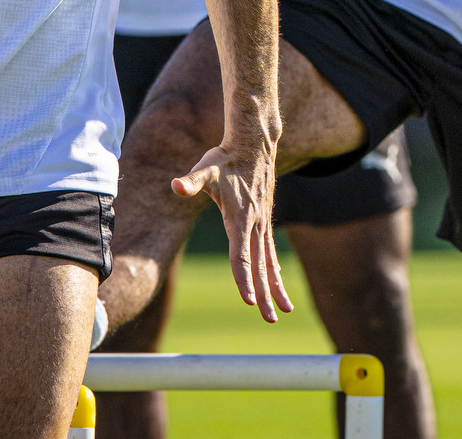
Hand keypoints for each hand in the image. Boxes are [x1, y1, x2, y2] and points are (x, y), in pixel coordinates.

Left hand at [172, 137, 293, 321]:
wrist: (254, 142)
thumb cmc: (225, 157)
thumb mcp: (206, 168)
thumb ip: (192, 182)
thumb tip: (175, 185)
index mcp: (240, 218)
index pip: (241, 256)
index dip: (244, 279)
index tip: (249, 301)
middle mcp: (255, 224)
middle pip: (259, 266)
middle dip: (265, 294)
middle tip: (270, 320)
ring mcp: (262, 222)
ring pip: (270, 261)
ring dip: (276, 286)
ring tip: (286, 309)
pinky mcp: (264, 219)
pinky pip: (270, 249)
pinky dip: (275, 267)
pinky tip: (277, 279)